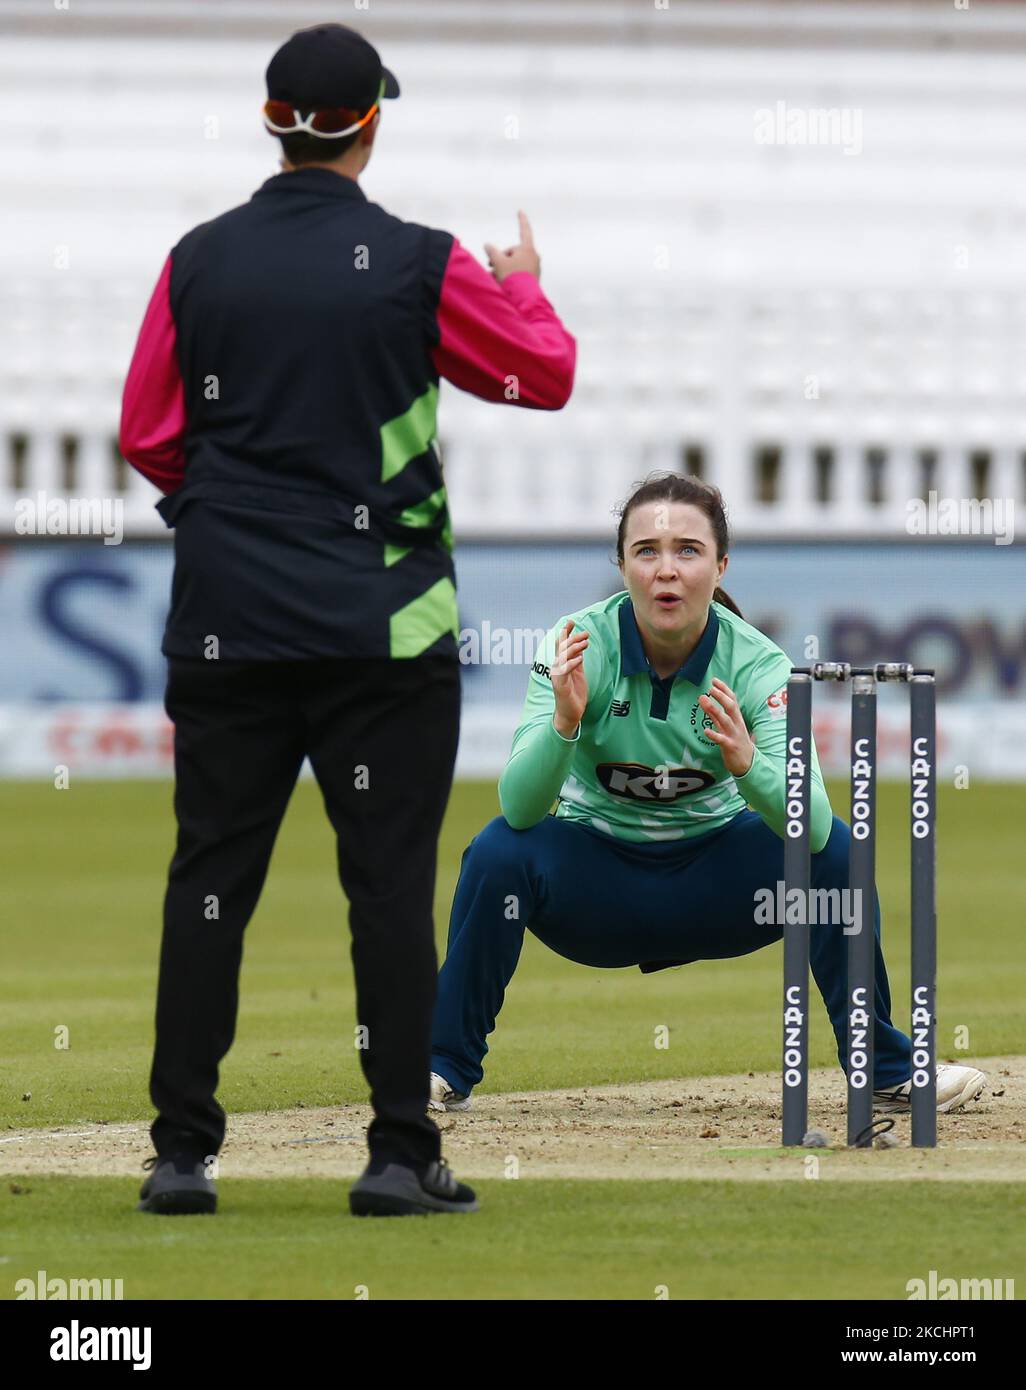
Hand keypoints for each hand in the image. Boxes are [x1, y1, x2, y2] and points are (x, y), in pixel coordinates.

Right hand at [484, 211, 540, 282]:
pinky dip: (509, 276)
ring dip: (503, 269)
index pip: (524, 230)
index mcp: (527, 249)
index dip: (521, 220)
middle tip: (491, 266)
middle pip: (514, 252)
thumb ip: (492, 251)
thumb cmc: (512, 278)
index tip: (521, 211)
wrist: (523, 299)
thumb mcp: (498, 262)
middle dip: (501, 258)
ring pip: (515, 264)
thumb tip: (488, 245)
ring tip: (494, 277)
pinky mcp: (532, 280)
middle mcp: (533, 257)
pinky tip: (501, 283)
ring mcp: (534, 269)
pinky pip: (519, 273)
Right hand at [551, 619, 588, 736]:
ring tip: (585, 643)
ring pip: (562, 657)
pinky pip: (564, 672)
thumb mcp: (578, 674)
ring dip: (574, 648)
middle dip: (572, 638)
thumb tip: (579, 651)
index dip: (566, 633)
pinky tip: (580, 659)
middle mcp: (557, 668)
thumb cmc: (574, 694)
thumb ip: (576, 662)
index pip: (561, 645)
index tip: (572, 622)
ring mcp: (557, 676)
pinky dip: (571, 664)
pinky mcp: (560, 685)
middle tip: (585, 633)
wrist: (570, 713)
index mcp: (561, 664)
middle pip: (562, 648)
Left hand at [699, 678, 754, 776]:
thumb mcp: (727, 727)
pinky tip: (706, 731)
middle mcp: (737, 725)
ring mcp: (734, 735)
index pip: (732, 700)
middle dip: (721, 697)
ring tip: (704, 701)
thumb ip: (716, 716)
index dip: (724, 690)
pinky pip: (722, 740)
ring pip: (725, 720)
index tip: (714, 680)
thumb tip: (705, 701)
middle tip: (710, 688)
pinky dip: (714, 735)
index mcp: (737, 719)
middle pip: (731, 707)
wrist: (748, 764)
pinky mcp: (730, 746)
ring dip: (714, 710)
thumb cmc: (737, 743)